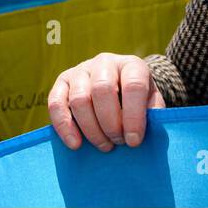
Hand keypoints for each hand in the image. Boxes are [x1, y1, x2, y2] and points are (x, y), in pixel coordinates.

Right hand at [48, 52, 163, 151]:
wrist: (119, 88)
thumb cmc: (138, 102)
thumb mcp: (151, 105)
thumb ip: (152, 117)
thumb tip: (138, 135)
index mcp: (132, 65)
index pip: (133, 85)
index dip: (134, 116)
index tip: (133, 141)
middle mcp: (105, 62)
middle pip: (102, 90)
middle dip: (110, 123)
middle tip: (118, 142)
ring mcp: (81, 70)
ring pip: (79, 99)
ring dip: (92, 129)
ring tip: (104, 146)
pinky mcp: (62, 82)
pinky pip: (56, 103)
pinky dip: (64, 126)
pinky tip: (76, 144)